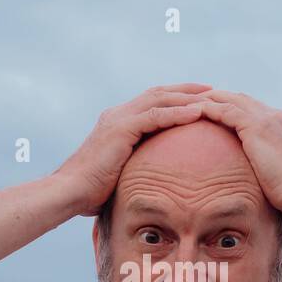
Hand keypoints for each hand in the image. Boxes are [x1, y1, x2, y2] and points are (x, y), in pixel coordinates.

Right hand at [54, 83, 211, 215]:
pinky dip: (178, 112)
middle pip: (158, 93)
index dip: (176, 98)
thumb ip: (136, 167)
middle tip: (212, 90)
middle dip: (186, 90)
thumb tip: (155, 182)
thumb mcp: (120, 174)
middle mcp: (117, 115)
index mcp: (117, 122)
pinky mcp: (121, 129)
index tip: (200, 100)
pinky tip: (198, 113)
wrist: (69, 192)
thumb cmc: (91, 192)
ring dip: (187, 97)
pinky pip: (156, 116)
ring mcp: (118, 119)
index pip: (151, 102)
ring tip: (212, 96)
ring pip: (159, 99)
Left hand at [197, 90, 281, 222]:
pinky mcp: (257, 127)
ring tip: (187, 102)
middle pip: (242, 99)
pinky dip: (208, 109)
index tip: (218, 111)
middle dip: (220, 97)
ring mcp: (268, 119)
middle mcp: (277, 117)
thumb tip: (263, 185)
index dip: (235, 109)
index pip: (255, 110)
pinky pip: (226, 111)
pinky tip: (192, 112)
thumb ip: (272, 171)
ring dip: (209, 99)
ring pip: (231, 100)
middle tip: (197, 99)